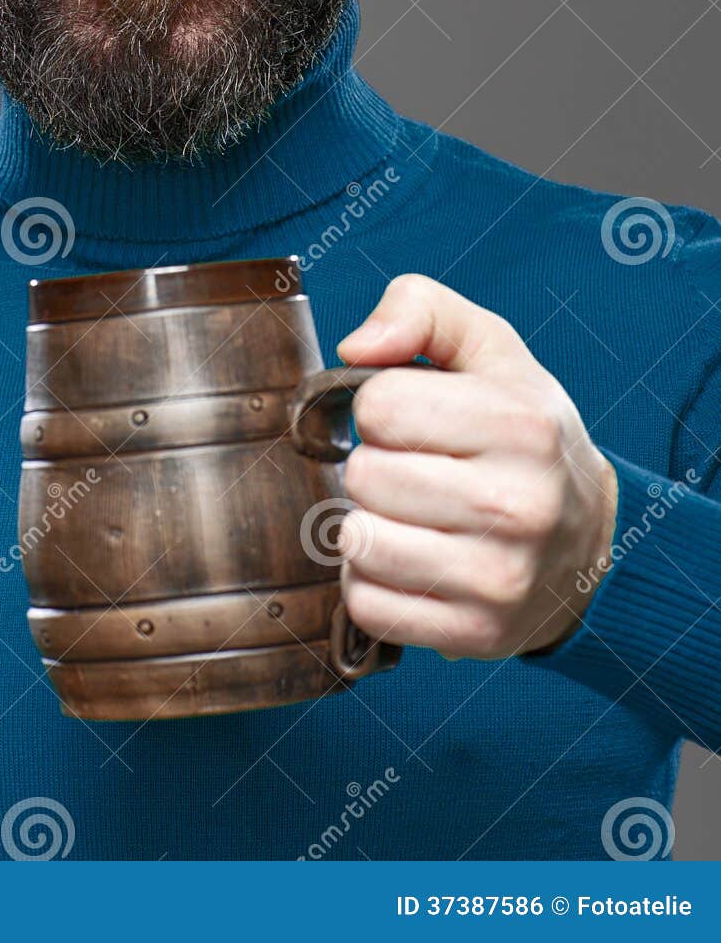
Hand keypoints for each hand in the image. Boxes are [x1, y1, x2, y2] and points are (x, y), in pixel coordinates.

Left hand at [336, 273, 618, 659]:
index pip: (379, 405)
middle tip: (412, 469)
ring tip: (407, 514)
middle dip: (373, 465)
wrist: (588, 539)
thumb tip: (354, 348)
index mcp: (521, 424)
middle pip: (364, 476)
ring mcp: (499, 579)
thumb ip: (418, 308)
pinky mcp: (474, 634)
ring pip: (359, 543)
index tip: (411, 417)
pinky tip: (407, 560)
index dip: (378, 406)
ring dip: (367, 524)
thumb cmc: (519, 432)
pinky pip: (366, 604)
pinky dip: (370, 581)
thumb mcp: (487, 347)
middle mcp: (517, 505)